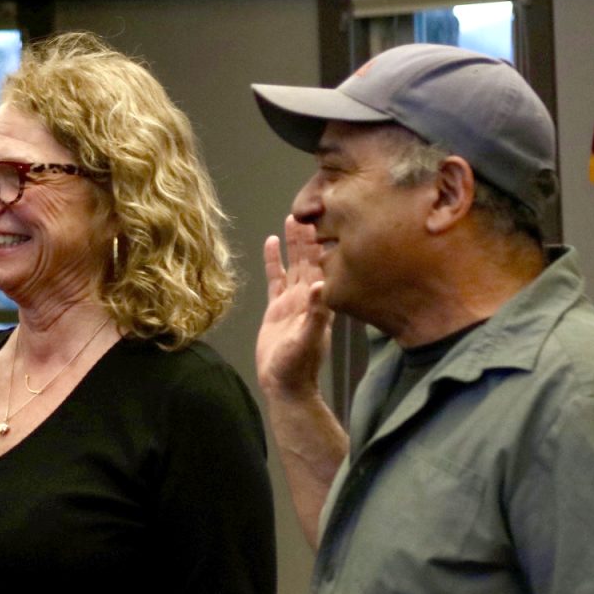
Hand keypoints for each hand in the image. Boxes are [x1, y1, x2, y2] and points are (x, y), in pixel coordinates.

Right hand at [256, 216, 332, 399]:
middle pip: (309, 259)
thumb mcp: (307, 338)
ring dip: (293, 244)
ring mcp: (292, 301)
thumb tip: (321, 284)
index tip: (322, 219)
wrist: (284, 383)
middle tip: (307, 210)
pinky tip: (271, 243)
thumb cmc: (297, 365)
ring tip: (291, 219)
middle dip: (308, 236)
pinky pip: (276, 278)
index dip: (322, 244)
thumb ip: (316, 313)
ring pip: (294, 265)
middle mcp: (309, 297)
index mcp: (319, 302)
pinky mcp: (277, 308)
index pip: (323, 265)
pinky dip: (275, 261)